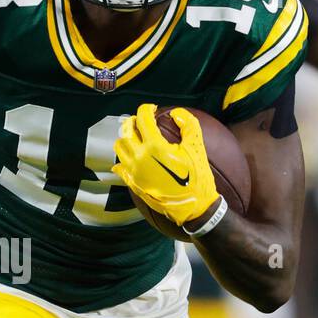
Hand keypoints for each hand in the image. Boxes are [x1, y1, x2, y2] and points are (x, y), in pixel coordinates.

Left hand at [112, 104, 220, 227]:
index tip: (152, 108)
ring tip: (135, 137)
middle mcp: (139, 158)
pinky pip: (119, 168)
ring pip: (119, 148)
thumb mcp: (197, 148)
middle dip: (132, 121)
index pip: (142, 119)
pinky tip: (132, 157)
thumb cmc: (197, 178)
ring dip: (125, 138)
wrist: (193, 208)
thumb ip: (188, 124)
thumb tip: (176, 113)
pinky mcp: (133, 184)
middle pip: (125, 131)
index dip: (146, 109)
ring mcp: (134, 172)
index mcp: (155, 146)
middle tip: (140, 121)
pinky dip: (123, 159)